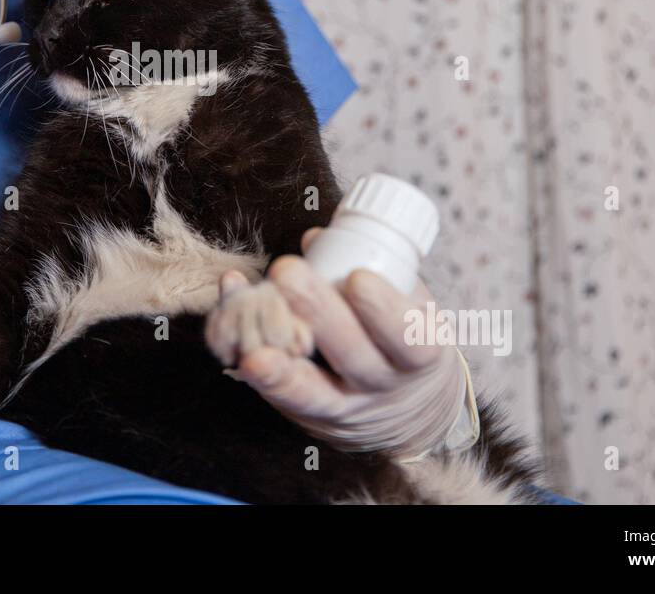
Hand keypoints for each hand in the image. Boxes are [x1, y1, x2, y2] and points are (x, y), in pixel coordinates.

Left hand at [206, 230, 467, 457]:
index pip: (409, 338)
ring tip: (253, 319)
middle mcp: (384, 384)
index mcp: (420, 352)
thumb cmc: (404, 339)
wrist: (409, 410)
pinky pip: (284, 395)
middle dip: (318, 312)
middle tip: (287, 271)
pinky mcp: (313, 416)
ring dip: (279, 353)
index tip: (358, 278)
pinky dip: (256, 367)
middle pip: (353, 357)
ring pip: (313, 387)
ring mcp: (347, 406)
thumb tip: (314, 238)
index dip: (384, 310)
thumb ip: (375, 271)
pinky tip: (234, 339)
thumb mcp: (410, 307)